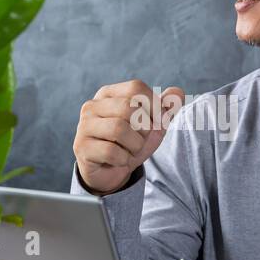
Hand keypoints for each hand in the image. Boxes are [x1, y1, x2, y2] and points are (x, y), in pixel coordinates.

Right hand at [73, 80, 184, 194]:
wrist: (111, 171)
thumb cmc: (130, 143)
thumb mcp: (153, 125)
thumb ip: (166, 108)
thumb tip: (177, 93)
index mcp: (109, 94)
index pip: (136, 88)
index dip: (154, 105)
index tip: (158, 121)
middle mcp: (92, 106)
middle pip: (129, 107)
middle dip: (144, 128)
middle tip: (141, 139)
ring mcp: (84, 126)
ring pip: (119, 129)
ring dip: (135, 145)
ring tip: (131, 150)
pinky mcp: (81, 147)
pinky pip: (111, 152)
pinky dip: (123, 159)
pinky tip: (119, 160)